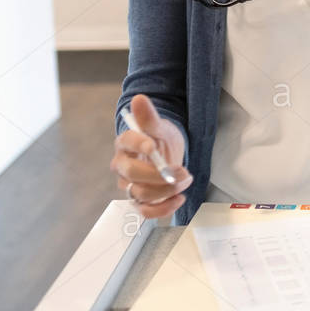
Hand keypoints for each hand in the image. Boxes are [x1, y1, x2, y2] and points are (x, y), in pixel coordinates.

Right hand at [110, 93, 191, 218]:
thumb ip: (149, 117)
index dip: (139, 144)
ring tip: (186, 180)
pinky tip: (179, 199)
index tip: (153, 144)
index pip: (127, 143)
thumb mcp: (160, 126)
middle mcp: (122, 166)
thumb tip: (139, 98)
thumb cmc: (160, 139)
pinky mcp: (139, 201)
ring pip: (140, 194)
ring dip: (167, 191)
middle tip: (183, 172)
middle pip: (132, 174)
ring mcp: (129, 185)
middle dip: (160, 175)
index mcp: (125, 144)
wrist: (166, 154)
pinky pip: (145, 211)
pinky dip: (162, 209)